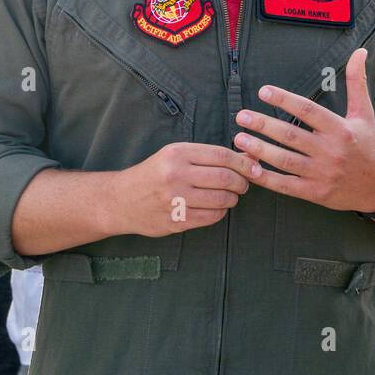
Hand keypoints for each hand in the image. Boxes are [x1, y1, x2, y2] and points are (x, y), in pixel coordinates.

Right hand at [115, 142, 260, 236]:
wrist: (120, 200)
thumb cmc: (155, 174)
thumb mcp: (178, 156)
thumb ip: (211, 156)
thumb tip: (249, 157)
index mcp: (177, 154)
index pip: (222, 156)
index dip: (244, 163)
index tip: (254, 168)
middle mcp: (176, 175)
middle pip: (225, 178)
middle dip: (242, 182)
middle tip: (244, 185)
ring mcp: (174, 200)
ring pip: (221, 199)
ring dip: (233, 199)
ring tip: (230, 196)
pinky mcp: (175, 220)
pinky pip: (211, 218)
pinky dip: (221, 213)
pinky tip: (217, 208)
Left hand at [233, 48, 374, 212]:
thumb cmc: (367, 146)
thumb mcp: (364, 113)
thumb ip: (357, 82)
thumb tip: (360, 51)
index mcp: (340, 129)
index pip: (308, 111)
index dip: (285, 100)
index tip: (264, 91)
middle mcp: (331, 150)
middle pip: (292, 135)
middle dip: (264, 125)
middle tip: (242, 116)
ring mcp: (322, 173)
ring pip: (285, 160)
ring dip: (259, 149)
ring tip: (239, 138)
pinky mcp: (315, 192)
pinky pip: (286, 185)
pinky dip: (266, 177)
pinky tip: (249, 167)